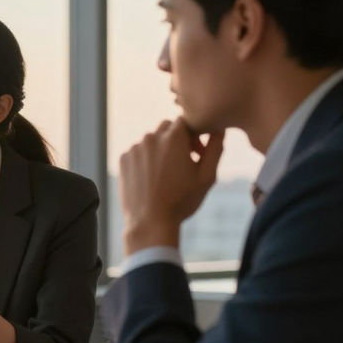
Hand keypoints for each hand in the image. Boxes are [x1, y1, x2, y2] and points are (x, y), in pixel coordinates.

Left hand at [119, 118, 223, 253]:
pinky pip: (137, 152)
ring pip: (151, 140)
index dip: (194, 135)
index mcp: (173, 137)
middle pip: (167, 128)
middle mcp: (151, 138)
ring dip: (161, 150)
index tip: (198, 153)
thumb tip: (219, 129)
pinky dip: (146, 159)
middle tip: (184, 162)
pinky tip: (152, 179)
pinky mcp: (123, 159)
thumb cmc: (181, 200)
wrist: (150, 221)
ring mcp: (135, 148)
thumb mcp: (207, 176)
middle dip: (178, 140)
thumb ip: (215, 148)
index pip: (186, 121)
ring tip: (167, 174)